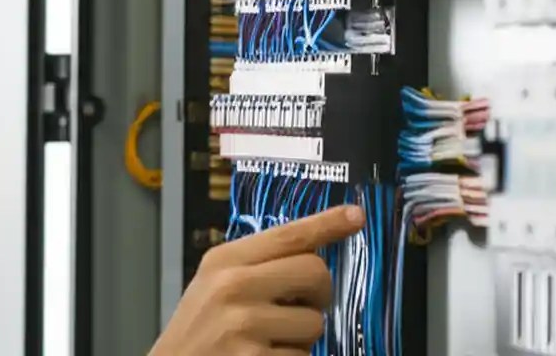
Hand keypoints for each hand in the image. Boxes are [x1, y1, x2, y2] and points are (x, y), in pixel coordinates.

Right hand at [149, 204, 364, 355]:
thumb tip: (315, 251)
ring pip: (315, 322)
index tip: (356, 216)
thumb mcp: (214, 283)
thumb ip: (256, 265)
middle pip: (314, 272)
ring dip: (303, 336)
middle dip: (320, 292)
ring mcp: (245, 326)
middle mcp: (234, 287)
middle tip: (303, 304)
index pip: (287, 235)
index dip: (326, 225)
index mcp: (224, 261)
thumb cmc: (199, 328)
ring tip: (271, 339)